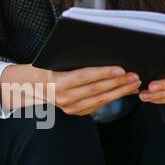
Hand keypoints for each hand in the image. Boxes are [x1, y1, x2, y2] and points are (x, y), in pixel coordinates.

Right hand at [1, 62, 141, 115]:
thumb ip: (73, 58)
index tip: (122, 69)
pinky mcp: (76, 112)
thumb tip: (101, 51)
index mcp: (57, 83)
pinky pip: (98, 105)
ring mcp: (71, 108)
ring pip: (101, 99)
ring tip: (135, 83)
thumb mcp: (53, 60)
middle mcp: (64, 98)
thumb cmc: (44, 67)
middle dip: (119, 83)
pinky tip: (125, 91)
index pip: (85, 77)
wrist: (29, 87)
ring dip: (120, 91)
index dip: (105, 73)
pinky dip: (114, 97)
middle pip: (97, 90)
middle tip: (135, 75)